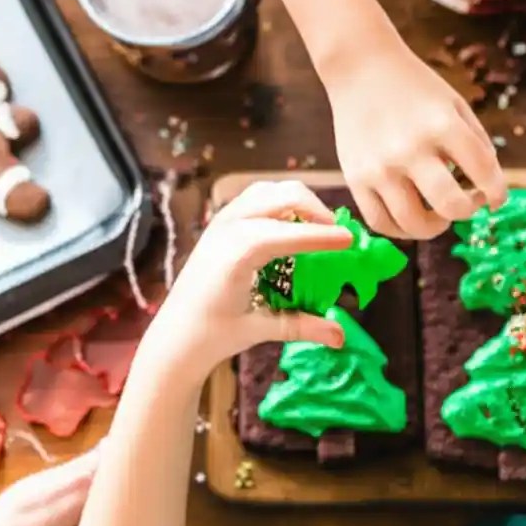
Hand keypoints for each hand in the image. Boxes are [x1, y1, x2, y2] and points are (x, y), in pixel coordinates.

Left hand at [150, 181, 352, 380]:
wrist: (174, 335)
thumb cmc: (212, 334)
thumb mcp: (260, 329)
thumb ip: (302, 326)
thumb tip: (341, 336)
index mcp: (237, 253)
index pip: (289, 233)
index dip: (323, 235)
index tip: (350, 240)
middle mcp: (229, 228)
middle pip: (283, 196)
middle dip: (317, 210)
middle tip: (337, 235)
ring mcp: (222, 221)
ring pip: (271, 190)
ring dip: (299, 202)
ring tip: (318, 227)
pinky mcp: (221, 222)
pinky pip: (257, 197)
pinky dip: (281, 202)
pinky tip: (293, 225)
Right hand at [324, 45, 506, 239]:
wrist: (361, 68)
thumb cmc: (415, 88)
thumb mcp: (455, 104)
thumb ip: (477, 144)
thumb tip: (489, 188)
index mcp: (443, 125)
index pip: (483, 173)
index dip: (497, 194)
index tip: (495, 198)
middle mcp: (410, 149)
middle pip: (451, 206)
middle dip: (467, 211)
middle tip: (466, 203)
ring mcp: (380, 167)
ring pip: (413, 223)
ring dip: (435, 228)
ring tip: (438, 216)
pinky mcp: (355, 177)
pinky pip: (380, 222)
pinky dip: (401, 230)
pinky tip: (411, 217)